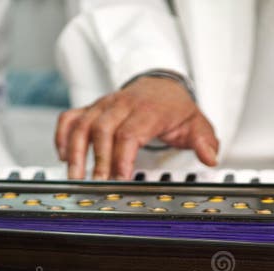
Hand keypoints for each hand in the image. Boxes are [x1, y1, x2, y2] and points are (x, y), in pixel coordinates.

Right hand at [54, 76, 218, 179]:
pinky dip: (62, 136)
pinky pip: (69, 118)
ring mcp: (103, 105)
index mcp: (147, 110)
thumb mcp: (196, 123)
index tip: (120, 178)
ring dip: (74, 151)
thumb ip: (204, 141)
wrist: (160, 83)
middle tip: (97, 184)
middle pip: (102, 129)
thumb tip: (211, 157)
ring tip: (74, 176)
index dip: (122, 157)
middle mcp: (121, 105)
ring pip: (81, 123)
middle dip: (97, 158)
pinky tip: (62, 157)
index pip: (129, 133)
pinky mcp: (91, 108)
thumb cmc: (175, 108)